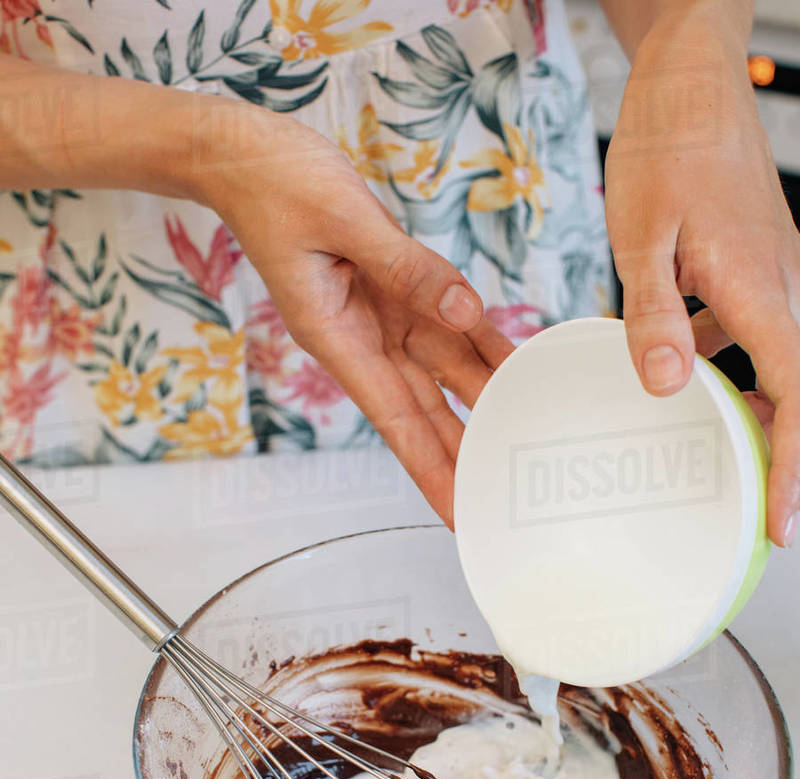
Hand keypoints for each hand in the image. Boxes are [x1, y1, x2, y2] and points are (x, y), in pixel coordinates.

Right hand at [196, 104, 512, 524]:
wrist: (245, 153)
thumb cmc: (274, 182)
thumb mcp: (342, 219)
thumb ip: (407, 267)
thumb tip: (464, 309)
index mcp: (336, 337)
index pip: (396, 421)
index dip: (431, 469)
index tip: (457, 512)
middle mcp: (362, 337)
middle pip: (425, 410)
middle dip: (464, 454)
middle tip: (506, 492)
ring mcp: (379, 313)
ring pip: (443, 369)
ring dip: (484, 399)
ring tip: (530, 433)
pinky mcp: (393, 284)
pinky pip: (445, 318)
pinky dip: (480, 337)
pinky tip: (516, 360)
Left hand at [604, 11, 799, 546]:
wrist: (690, 82)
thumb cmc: (667, 149)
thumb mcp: (642, 236)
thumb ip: (652, 313)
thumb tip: (667, 386)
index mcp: (762, 290)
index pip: (794, 397)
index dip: (791, 466)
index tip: (781, 523)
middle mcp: (781, 289)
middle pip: (796, 391)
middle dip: (779, 455)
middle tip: (750, 510)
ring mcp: (773, 278)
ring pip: (777, 365)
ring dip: (753, 412)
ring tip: (715, 456)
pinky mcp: (754, 267)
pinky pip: (754, 334)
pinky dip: (729, 367)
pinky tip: (685, 374)